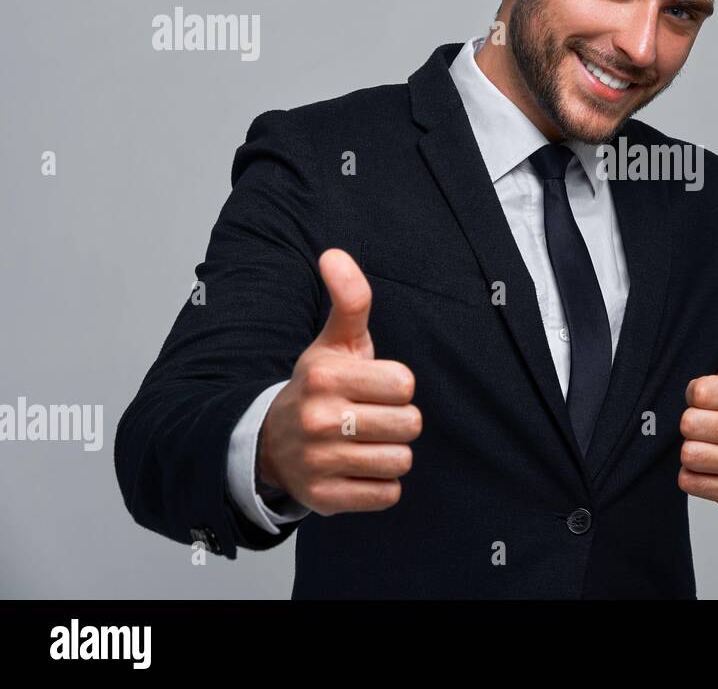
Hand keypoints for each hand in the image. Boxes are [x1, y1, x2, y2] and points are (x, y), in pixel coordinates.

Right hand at [258, 248, 422, 515]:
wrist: (271, 443)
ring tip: (363, 443)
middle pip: (409, 425)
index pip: (405, 384)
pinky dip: (380, 486)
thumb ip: (349, 299)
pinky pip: (387, 495)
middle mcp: (317, 419)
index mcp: (323, 376)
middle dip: (398, 421)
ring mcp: (318, 462)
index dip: (397, 387)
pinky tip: (356, 469)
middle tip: (370, 417)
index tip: (373, 388)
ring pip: (401, 461)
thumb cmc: (320, 386)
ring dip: (390, 453)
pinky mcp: (325, 499)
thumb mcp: (334, 342)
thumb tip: (334, 254)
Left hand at [678, 289, 717, 519]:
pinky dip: (694, 476)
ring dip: (693, 450)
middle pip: (690, 424)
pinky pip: (689, 482)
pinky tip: (714, 468)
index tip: (714, 398)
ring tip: (713, 446)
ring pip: (688, 454)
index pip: (699, 391)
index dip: (698, 394)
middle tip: (713, 424)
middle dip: (694, 423)